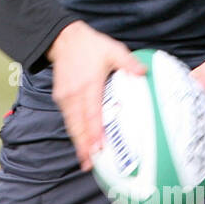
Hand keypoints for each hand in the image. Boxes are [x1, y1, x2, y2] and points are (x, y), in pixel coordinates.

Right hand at [47, 20, 146, 171]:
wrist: (63, 39)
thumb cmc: (90, 45)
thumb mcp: (112, 49)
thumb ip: (127, 62)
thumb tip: (143, 72)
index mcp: (88, 85)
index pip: (91, 113)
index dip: (94, 132)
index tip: (98, 148)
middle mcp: (74, 94)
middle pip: (78, 125)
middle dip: (84, 146)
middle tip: (90, 164)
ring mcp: (65, 97)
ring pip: (71, 124)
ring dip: (78, 143)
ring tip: (85, 160)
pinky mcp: (60, 97)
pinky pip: (68, 119)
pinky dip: (74, 133)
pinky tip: (80, 144)